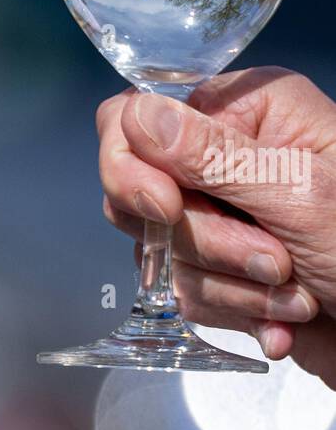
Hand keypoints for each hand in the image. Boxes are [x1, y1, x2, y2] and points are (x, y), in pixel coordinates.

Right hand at [97, 67, 335, 384]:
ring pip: (167, 254)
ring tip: (297, 292)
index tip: (165, 206)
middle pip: (145, 195)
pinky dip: (240, 313)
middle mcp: (228, 156)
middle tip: (274, 259)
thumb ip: (212, 156)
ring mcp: (224, 216)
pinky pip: (188, 294)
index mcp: (247, 111)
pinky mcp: (225, 271)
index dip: (131, 166)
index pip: (133, 118)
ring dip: (236, 287)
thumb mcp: (299, 196)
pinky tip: (286, 318)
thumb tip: (135, 112)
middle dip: (203, 241)